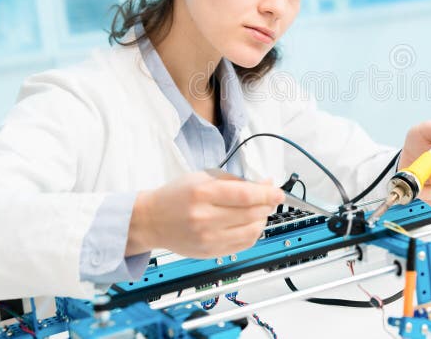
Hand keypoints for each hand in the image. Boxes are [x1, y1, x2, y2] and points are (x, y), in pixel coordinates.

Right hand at [126, 172, 283, 257]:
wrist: (152, 220)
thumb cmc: (176, 196)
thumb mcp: (202, 177)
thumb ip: (234, 180)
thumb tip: (264, 184)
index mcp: (202, 193)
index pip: (245, 195)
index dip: (267, 194)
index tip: (278, 192)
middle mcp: (204, 217)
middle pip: (251, 213)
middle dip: (267, 205)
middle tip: (271, 198)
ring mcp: (207, 238)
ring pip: (251, 231)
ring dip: (262, 220)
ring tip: (260, 211)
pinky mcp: (209, 252)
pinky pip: (242, 245)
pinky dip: (253, 233)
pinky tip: (251, 224)